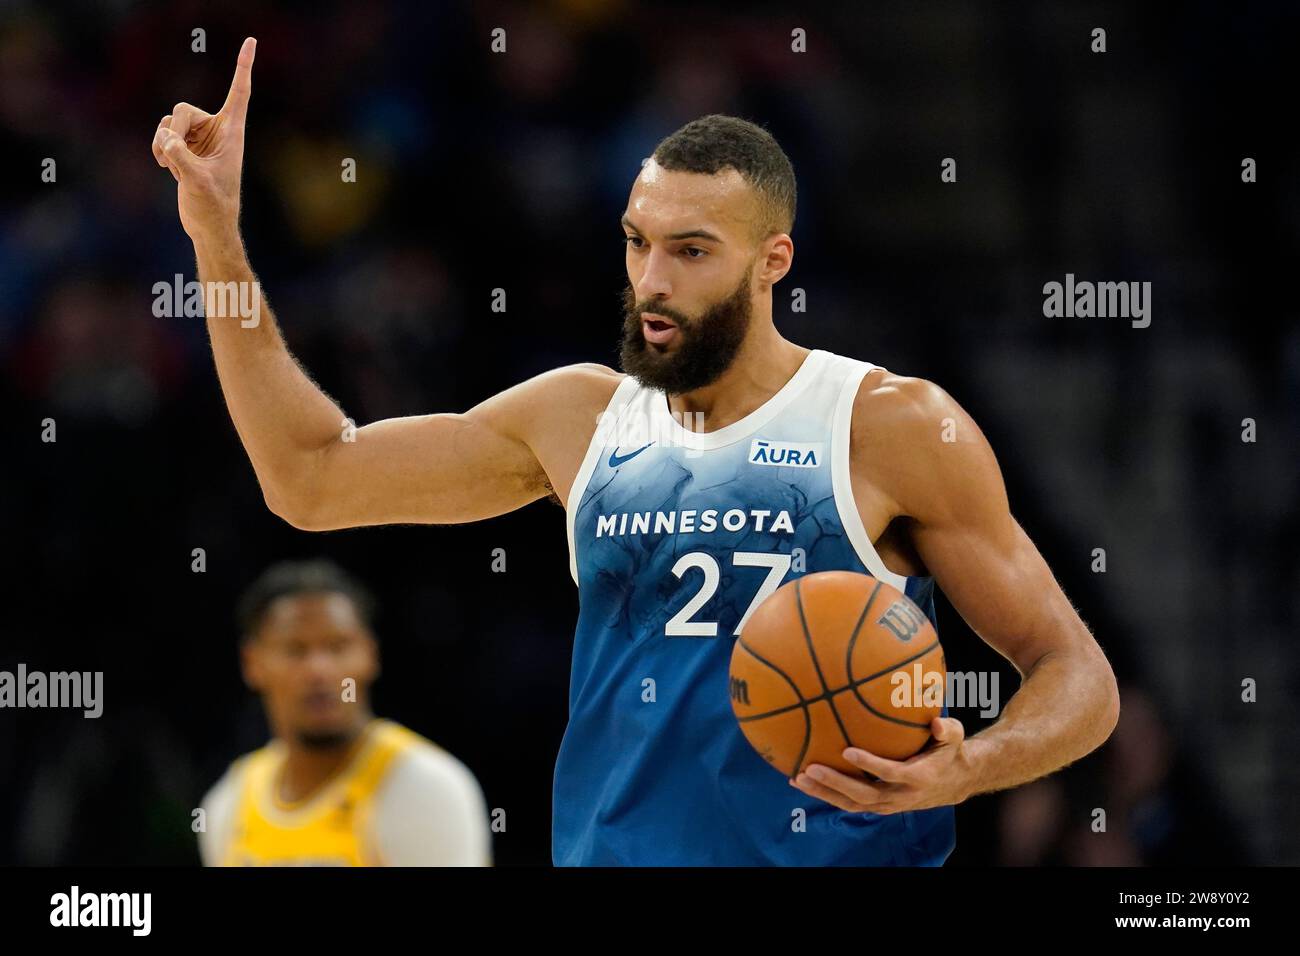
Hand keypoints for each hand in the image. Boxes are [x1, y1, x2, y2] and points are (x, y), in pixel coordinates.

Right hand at [151, 37, 255, 248]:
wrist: (208, 225)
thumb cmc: (212, 206)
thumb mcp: (197, 181)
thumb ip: (182, 156)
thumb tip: (168, 139)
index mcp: (232, 133)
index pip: (239, 93)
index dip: (243, 66)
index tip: (251, 41)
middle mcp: (217, 131)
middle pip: (183, 110)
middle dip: (173, 131)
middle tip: (174, 156)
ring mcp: (200, 139)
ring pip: (169, 122)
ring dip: (164, 143)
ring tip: (172, 166)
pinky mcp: (185, 148)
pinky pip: (163, 134)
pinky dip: (160, 148)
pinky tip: (166, 167)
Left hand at [789, 716, 974, 813]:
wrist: (952, 783)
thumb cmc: (948, 752)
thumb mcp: (954, 738)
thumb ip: (947, 729)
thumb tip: (936, 722)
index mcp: (918, 777)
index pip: (890, 773)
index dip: (869, 765)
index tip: (847, 750)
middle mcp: (900, 795)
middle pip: (863, 794)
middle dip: (835, 783)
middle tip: (810, 769)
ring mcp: (887, 803)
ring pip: (851, 804)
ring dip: (823, 793)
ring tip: (797, 778)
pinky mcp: (877, 805)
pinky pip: (849, 803)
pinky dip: (825, 794)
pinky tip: (802, 780)